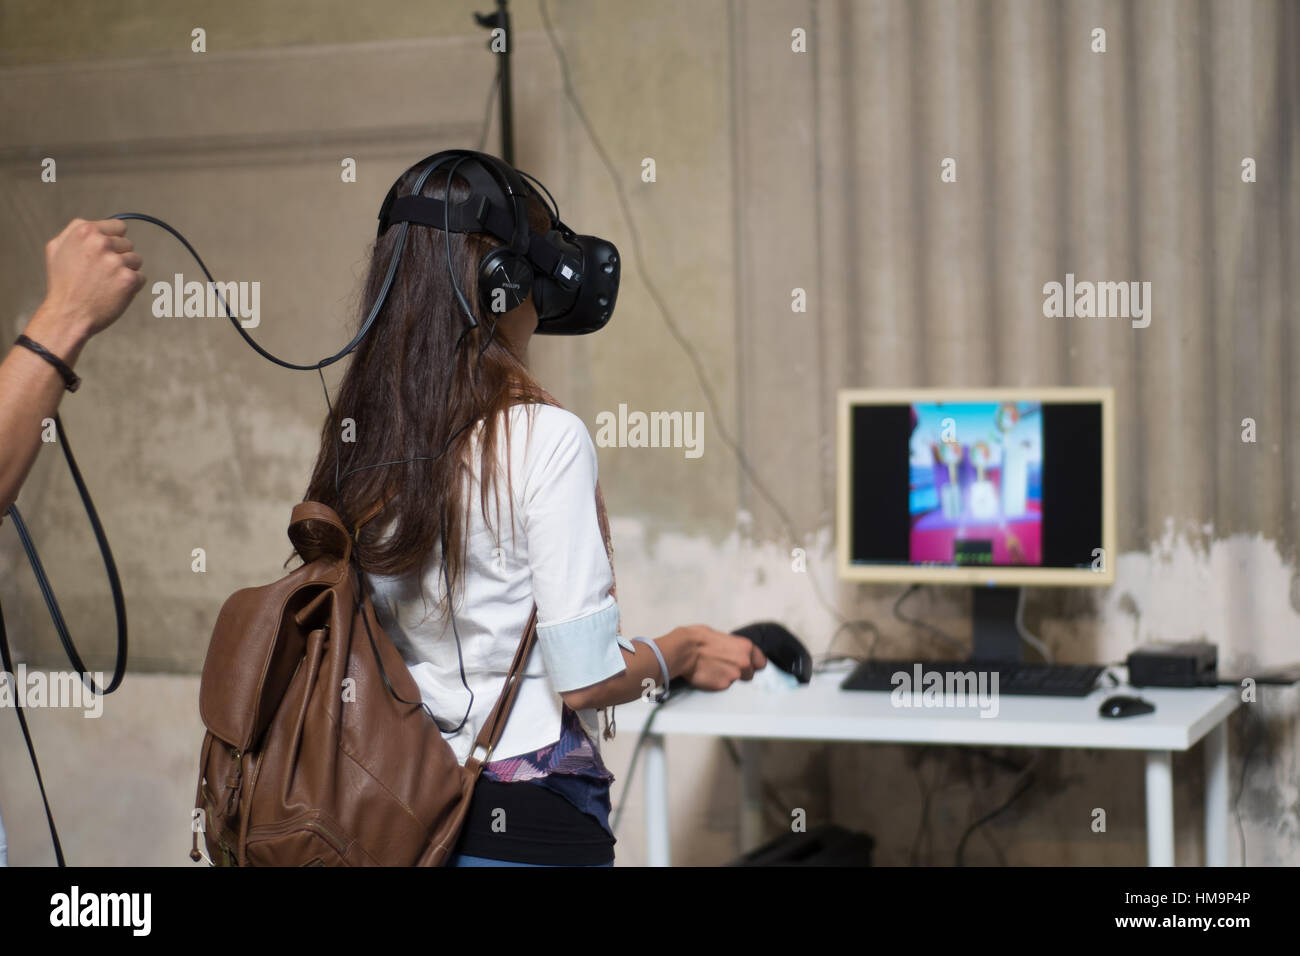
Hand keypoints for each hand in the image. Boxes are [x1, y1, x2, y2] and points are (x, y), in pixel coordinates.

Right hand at [36, 218, 145, 345]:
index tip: (105, 253)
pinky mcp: (128, 279)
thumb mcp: (56, 249)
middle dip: (118, 257)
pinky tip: (114, 292)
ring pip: (136, 260)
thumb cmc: (62, 284)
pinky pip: (141, 277)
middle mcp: (101, 242)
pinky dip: (131, 286)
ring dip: (125, 271)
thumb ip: (76, 231)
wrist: (68, 315)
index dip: (114, 241)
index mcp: (85, 231)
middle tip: (99, 274)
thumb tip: (94, 225)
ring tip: (106, 283)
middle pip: (128, 245)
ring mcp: (115, 261)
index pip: (119, 227)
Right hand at [677, 624, 766, 691]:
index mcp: (745, 647)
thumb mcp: (722, 636)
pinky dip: (716, 682)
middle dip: (740, 672)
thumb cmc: (698, 639)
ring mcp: (733, 676)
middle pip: (750, 674)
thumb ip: (733, 647)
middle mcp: (744, 662)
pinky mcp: (722, 686)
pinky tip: (708, 674)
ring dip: (727, 677)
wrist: (684, 650)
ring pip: (735, 681)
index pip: (761, 663)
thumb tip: (733, 652)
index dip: (754, 664)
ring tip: (713, 668)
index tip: (748, 665)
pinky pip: (723, 686)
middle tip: (726, 667)